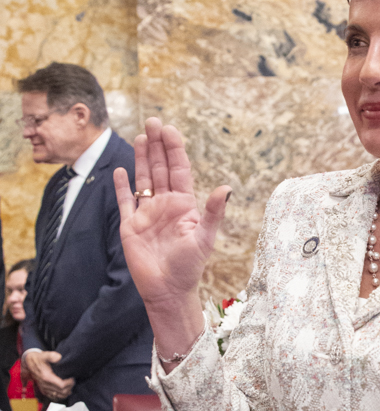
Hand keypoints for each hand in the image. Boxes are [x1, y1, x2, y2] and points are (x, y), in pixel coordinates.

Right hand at [23, 350, 74, 401]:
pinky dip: (61, 395)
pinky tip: (64, 390)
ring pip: (59, 396)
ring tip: (70, 386)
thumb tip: (59, 357)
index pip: (62, 385)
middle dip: (69, 387)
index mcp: (47, 377)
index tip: (72, 378)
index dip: (69, 383)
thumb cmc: (39, 359)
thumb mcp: (45, 355)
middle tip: (72, 381)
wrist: (29, 363)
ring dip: (66, 392)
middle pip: (62, 392)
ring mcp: (44, 389)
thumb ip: (51, 355)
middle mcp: (45, 385)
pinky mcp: (44, 390)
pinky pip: (54, 397)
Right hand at [114, 119, 229, 311]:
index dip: (174, 149)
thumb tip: (226, 187)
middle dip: (157, 145)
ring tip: (140, 136)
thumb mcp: (205, 237)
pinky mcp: (130, 225)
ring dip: (141, 158)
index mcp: (184, 204)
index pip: (179, 169)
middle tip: (152, 121)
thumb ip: (214, 212)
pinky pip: (125, 201)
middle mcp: (165, 205)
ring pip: (143, 179)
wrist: (168, 290)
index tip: (169, 129)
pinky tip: (121, 170)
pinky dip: (122, 186)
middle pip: (160, 168)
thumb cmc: (189, 267)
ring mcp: (147, 213)